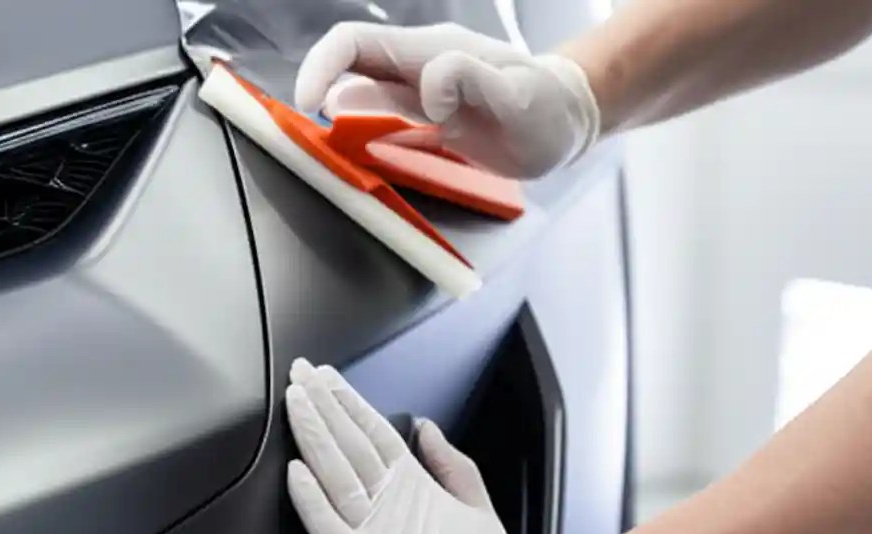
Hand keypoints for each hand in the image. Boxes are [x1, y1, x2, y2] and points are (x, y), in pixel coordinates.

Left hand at [284, 359, 557, 533]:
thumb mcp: (476, 506)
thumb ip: (448, 463)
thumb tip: (427, 427)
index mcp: (418, 485)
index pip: (374, 429)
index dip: (345, 399)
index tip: (322, 375)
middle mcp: (394, 502)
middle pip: (350, 440)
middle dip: (320, 402)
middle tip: (297, 370)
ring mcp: (377, 533)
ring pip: (335, 472)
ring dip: (312, 433)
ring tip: (293, 401)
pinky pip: (328, 527)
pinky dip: (310, 498)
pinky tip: (294, 471)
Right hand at [295, 22, 599, 178]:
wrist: (565, 122)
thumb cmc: (547, 109)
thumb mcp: (518, 96)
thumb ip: (473, 82)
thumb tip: (430, 86)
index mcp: (432, 52)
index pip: (357, 42)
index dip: (323, 66)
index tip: (309, 104)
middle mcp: (418, 68)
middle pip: (349, 65)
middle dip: (318, 90)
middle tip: (306, 131)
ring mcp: (419, 94)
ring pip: (360, 95)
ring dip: (337, 117)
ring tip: (326, 148)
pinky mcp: (425, 120)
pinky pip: (380, 121)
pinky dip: (361, 135)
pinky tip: (354, 153)